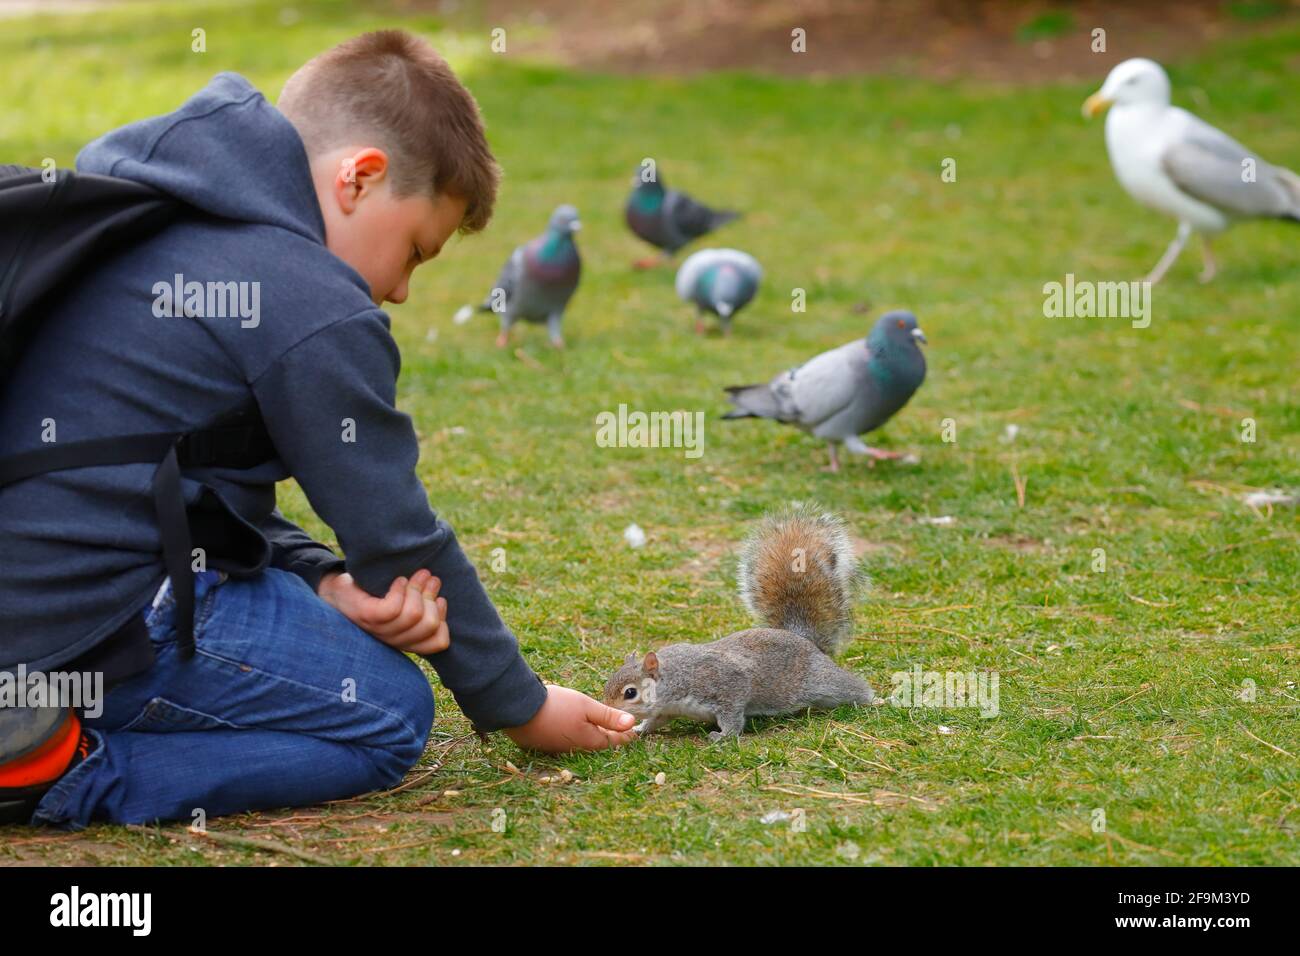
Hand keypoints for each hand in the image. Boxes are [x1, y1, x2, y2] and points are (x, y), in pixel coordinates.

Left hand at [318, 568, 449, 653]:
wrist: (334, 590)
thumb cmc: (371, 594)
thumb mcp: (398, 601)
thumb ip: (417, 604)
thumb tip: (438, 588)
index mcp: (404, 640)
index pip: (438, 643)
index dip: (444, 619)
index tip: (440, 599)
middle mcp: (392, 640)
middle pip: (429, 625)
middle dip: (432, 597)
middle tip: (428, 578)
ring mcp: (378, 629)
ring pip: (413, 615)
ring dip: (418, 589)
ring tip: (415, 575)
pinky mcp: (367, 616)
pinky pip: (393, 608)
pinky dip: (399, 590)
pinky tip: (397, 581)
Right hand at [503, 685, 637, 752]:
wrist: (519, 708)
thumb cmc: (556, 705)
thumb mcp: (586, 706)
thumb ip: (608, 716)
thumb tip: (632, 724)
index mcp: (589, 741)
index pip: (614, 740)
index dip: (626, 735)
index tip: (635, 733)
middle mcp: (575, 749)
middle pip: (598, 743)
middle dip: (610, 736)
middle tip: (621, 731)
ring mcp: (558, 749)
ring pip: (581, 743)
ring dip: (592, 735)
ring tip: (601, 728)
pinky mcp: (544, 744)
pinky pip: (566, 742)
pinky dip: (574, 735)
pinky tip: (572, 727)